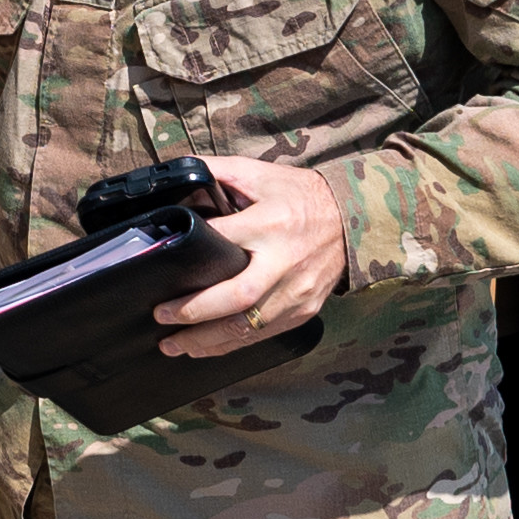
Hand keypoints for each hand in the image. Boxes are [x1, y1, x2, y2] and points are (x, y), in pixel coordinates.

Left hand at [151, 156, 343, 357]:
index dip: (191, 255)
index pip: (223, 241)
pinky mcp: (305, 309)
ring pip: (249, 325)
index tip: (160, 264)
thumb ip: (219, 170)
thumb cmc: (301, 195)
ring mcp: (297, 290)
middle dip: (194, 312)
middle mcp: (284, 261)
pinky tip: (207, 347)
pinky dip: (233, 345)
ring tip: (175, 346)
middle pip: (236, 296)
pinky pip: (265, 334)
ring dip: (208, 340)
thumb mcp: (260, 173)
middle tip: (161, 316)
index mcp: (270, 223)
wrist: (357, 219)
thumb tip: (179, 172)